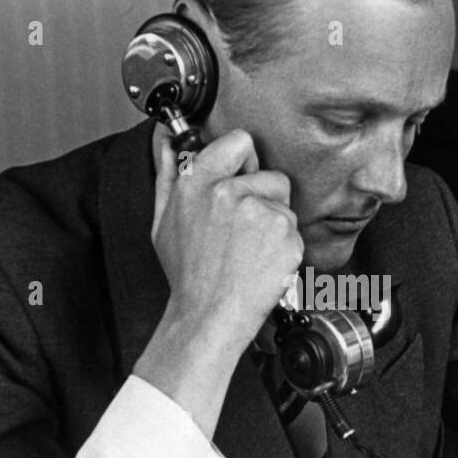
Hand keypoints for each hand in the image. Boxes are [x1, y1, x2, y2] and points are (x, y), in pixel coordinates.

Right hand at [150, 126, 302, 354]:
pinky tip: (261, 263)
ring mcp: (259, 212)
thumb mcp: (163, 221)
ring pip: (284, 204)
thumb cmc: (188, 274)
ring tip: (249, 250)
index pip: (239, 141)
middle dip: (264, 195)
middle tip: (243, 229)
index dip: (245, 161)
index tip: (242, 177)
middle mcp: (227, 192)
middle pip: (269, 174)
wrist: (208, 317)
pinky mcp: (284, 234)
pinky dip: (285, 247)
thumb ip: (168, 174)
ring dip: (274, 224)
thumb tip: (169, 140)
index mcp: (197, 183)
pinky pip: (294, 230)